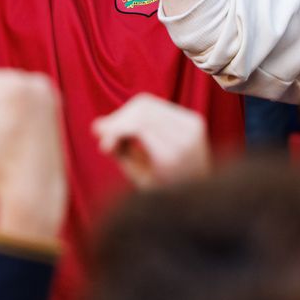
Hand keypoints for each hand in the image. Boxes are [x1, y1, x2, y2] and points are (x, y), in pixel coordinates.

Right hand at [92, 93, 210, 188]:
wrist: (204, 195)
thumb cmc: (167, 193)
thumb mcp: (139, 180)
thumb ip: (120, 152)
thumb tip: (96, 127)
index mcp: (172, 156)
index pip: (138, 125)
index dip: (114, 128)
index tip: (101, 142)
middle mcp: (186, 137)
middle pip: (142, 109)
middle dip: (118, 119)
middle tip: (102, 133)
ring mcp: (193, 125)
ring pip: (148, 103)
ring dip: (127, 114)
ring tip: (116, 132)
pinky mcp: (194, 119)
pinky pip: (158, 106)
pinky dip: (140, 113)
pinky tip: (132, 128)